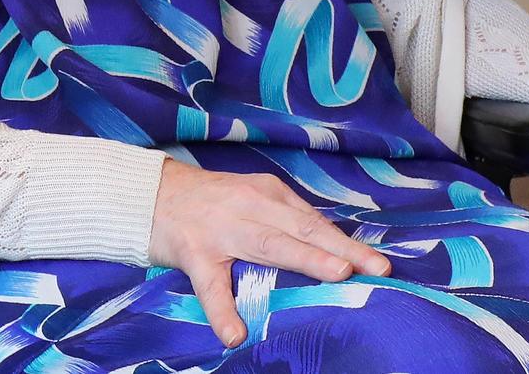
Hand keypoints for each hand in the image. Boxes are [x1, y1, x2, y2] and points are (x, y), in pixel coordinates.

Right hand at [148, 159, 391, 347]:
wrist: (151, 194)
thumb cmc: (209, 203)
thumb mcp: (251, 200)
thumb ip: (282, 221)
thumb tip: (324, 249)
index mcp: (268, 194)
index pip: (314, 221)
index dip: (345, 242)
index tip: (377, 263)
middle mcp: (251, 205)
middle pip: (303, 228)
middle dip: (341, 249)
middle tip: (372, 268)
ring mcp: (223, 228)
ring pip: (270, 244)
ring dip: (306, 258)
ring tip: (337, 274)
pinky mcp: (194, 252)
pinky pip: (211, 286)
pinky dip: (223, 311)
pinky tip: (234, 333)